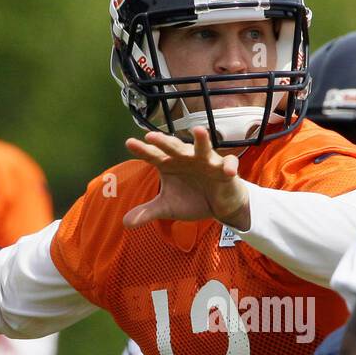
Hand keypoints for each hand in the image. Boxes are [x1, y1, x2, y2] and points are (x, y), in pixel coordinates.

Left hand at [121, 126, 250, 230]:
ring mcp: (206, 162)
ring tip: (198, 131)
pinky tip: (228, 171)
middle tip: (151, 137)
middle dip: (164, 142)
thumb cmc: (192, 198)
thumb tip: (125, 223)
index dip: (142, 150)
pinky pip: (228, 164)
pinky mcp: (225, 170)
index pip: (154, 156)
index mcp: (170, 164)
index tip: (129, 144)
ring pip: (204, 148)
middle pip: (174, 148)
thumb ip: (148, 212)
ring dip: (201, 140)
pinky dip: (230, 166)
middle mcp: (187, 158)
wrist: (218, 205)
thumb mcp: (168, 207)